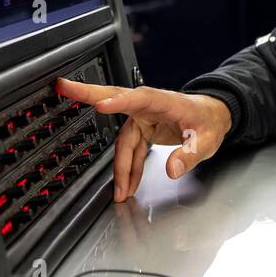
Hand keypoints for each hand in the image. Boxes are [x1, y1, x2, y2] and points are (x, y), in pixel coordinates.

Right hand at [54, 78, 232, 201]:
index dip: (119, 102)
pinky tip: (127, 185)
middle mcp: (149, 106)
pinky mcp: (141, 128)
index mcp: (165, 101)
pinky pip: (130, 150)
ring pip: (122, 140)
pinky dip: (128, 168)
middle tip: (62, 86)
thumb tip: (172, 169)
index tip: (100, 105)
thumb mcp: (207, 141)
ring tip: (119, 190)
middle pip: (114, 99)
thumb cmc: (210, 122)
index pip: (140, 99)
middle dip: (86, 94)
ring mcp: (142, 117)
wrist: (212, 118)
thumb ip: (190, 155)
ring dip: (119, 166)